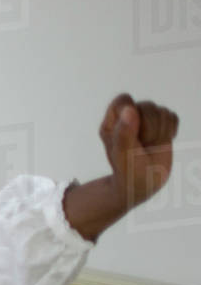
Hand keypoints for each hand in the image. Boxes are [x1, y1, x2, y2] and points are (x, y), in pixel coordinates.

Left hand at [99, 92, 177, 206]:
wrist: (144, 183)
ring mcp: (145, 120)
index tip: (134, 134)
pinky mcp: (161, 124)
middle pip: (147, 105)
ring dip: (160, 131)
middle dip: (149, 128)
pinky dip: (170, 131)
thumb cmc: (129, 171)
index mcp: (112, 122)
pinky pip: (172, 116)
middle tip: (142, 146)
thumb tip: (129, 110)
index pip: (123, 100)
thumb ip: (124, 133)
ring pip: (161, 111)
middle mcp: (127, 118)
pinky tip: (162, 142)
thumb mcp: (124, 155)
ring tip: (150, 145)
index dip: (132, 114)